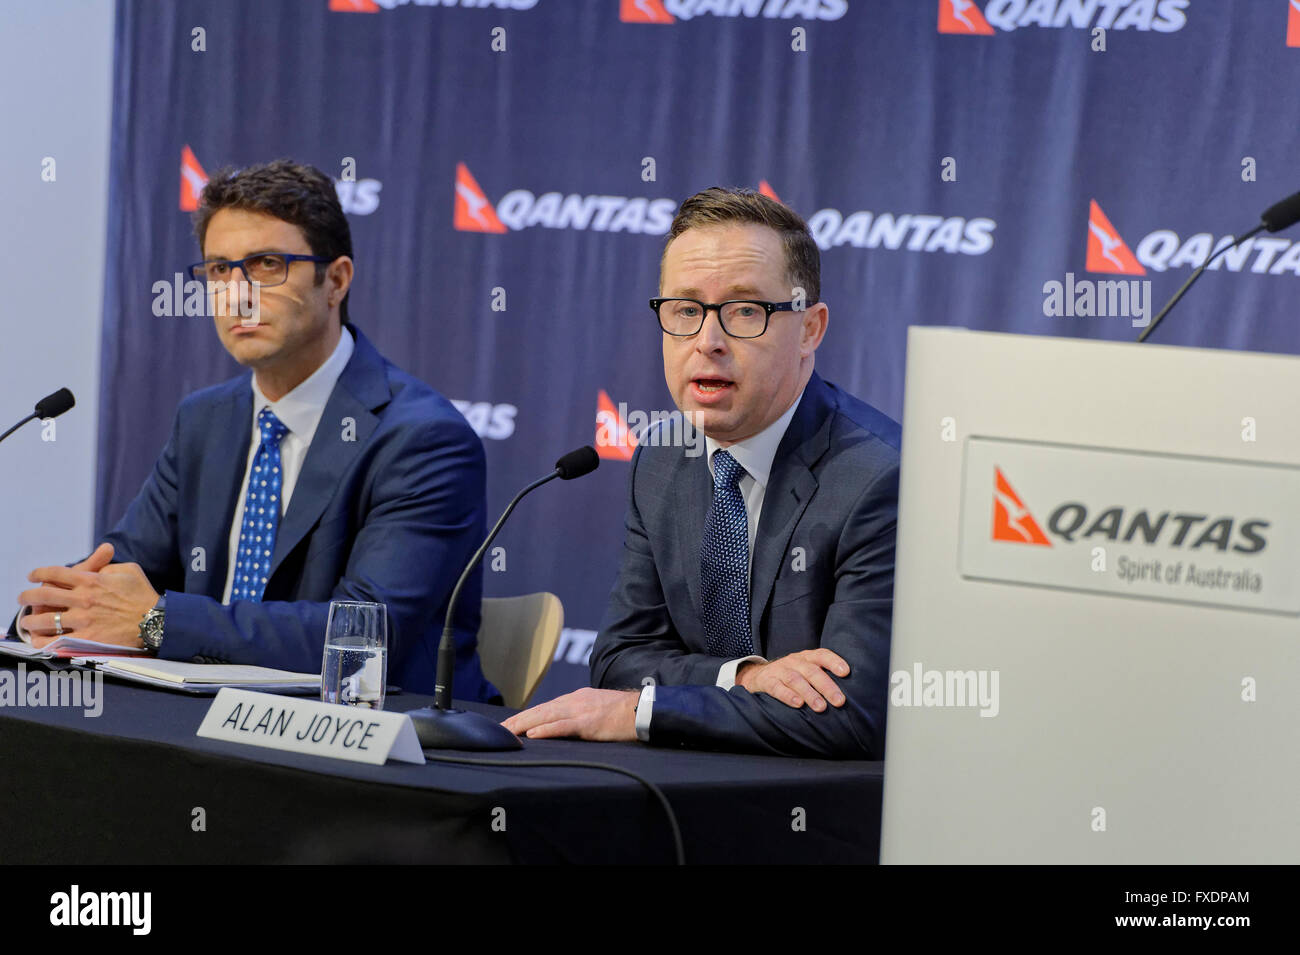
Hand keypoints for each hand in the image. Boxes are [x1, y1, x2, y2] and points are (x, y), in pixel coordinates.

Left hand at [18, 544, 158, 647]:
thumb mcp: (129, 570)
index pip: (55, 573)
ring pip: (45, 619)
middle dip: (27, 596)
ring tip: (27, 621)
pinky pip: (58, 640)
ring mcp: (83, 619)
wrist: (156, 621)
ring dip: (30, 620)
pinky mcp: (88, 638)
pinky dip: (43, 640)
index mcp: (91, 579)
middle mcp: (83, 598)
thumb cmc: (144, 594)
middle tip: (22, 598)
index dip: (39, 573)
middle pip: (43, 595)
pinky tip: (38, 639)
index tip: (32, 576)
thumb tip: (95, 566)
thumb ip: (107, 566)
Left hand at [501, 687, 639, 741]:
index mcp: (576, 698)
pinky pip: (563, 726)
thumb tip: (566, 722)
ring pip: (546, 716)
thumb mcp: (597, 707)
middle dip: (518, 720)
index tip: (510, 724)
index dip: (526, 715)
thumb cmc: (623, 713)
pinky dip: (546, 729)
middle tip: (500, 730)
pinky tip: (533, 733)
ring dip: (524, 724)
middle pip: (540, 710)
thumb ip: (581, 712)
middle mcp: (574, 701)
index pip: (545, 707)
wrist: (643, 710)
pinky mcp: (588, 723)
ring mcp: (580, 711)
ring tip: (508, 732)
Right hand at [736, 649, 849, 711]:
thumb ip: (823, 677)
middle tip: (839, 701)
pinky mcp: (767, 681)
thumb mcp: (806, 671)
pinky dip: (787, 696)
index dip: (834, 661)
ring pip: (795, 680)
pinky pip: (777, 688)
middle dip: (827, 686)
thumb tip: (851, 694)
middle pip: (812, 671)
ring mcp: (780, 670)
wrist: (758, 675)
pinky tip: (798, 704)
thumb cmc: (791, 675)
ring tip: (821, 707)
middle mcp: (794, 662)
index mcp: (807, 658)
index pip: (822, 655)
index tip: (846, 672)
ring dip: (809, 693)